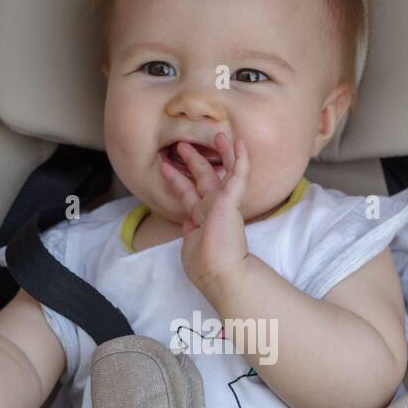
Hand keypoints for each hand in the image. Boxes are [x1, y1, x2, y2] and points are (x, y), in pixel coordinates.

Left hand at [159, 132, 250, 295]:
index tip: (167, 168)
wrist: (219, 273)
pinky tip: (239, 143)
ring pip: (224, 172)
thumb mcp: (189, 246)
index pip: (188, 196)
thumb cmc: (205, 266)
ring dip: (221, 154)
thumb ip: (189, 231)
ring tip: (218, 135)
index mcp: (200, 221)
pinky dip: (240, 159)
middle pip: (202, 179)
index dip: (177, 182)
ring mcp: (223, 204)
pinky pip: (238, 175)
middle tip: (182, 145)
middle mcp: (212, 210)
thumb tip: (185, 221)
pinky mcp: (232, 201)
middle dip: (192, 162)